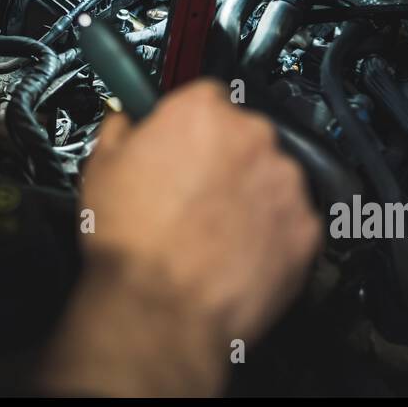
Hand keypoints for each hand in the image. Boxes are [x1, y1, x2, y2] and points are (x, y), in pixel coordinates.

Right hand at [40, 80, 321, 396]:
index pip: (205, 97)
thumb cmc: (131, 244)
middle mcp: (252, 137)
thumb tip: (125, 124)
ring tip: (212, 230)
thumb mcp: (100, 168)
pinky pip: (291, 221)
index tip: (181, 144)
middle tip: (191, 195)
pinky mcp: (307, 229)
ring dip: (249, 196)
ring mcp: (285, 183)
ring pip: (270, 178)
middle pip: (243, 135)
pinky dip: (271, 233)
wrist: (160, 309)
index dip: (189, 126)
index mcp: (201, 111)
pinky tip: (236, 252)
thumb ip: (122, 130)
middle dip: (222, 160)